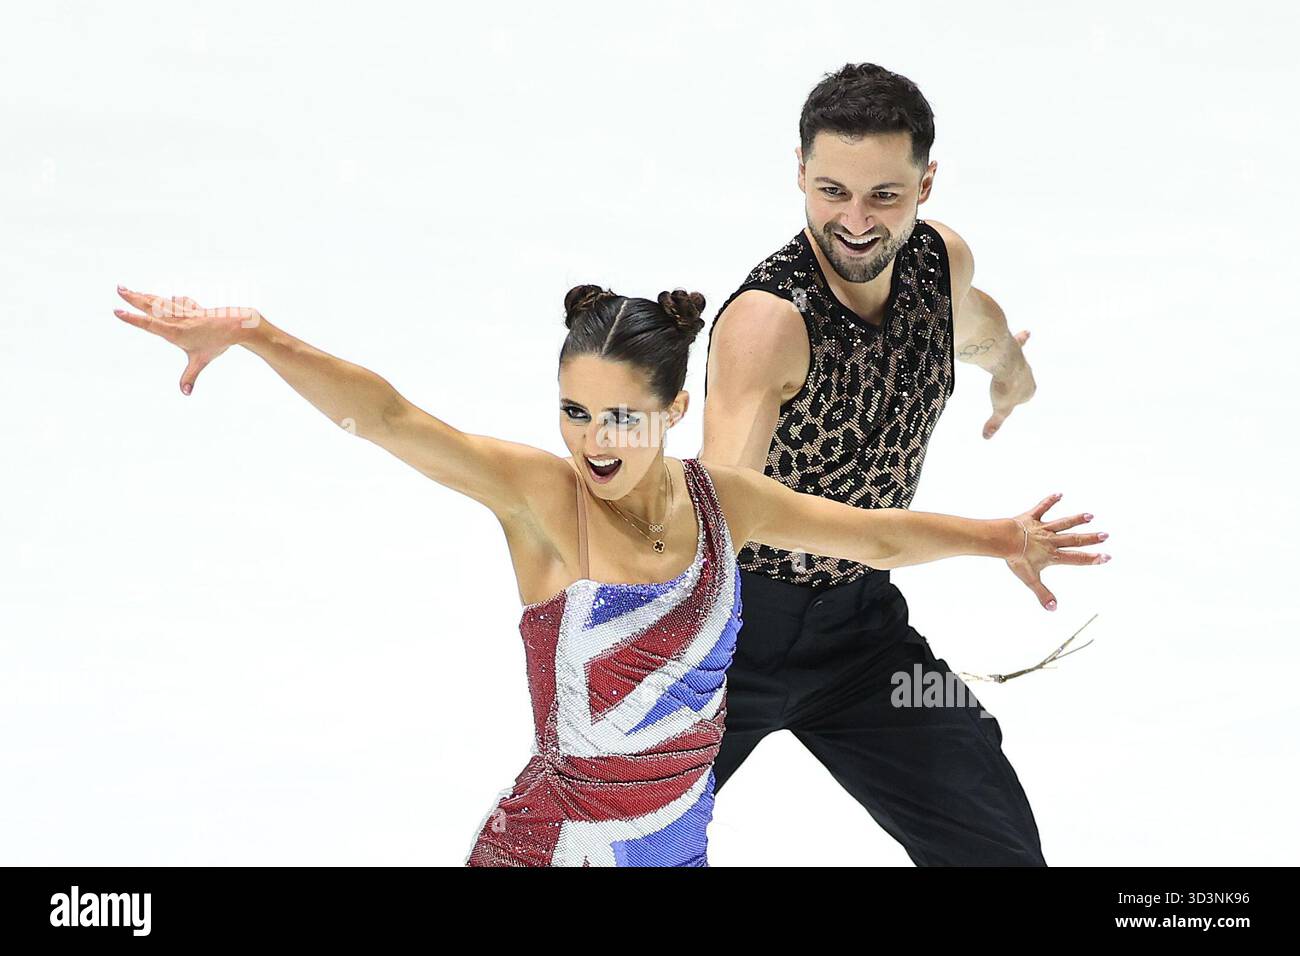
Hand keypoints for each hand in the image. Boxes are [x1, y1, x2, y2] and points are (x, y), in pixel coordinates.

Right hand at [113, 285, 261, 394]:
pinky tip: (171, 298)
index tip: (118, 311)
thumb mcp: (201, 361)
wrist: (235, 325)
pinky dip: (172, 301)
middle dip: (133, 298)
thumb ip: (190, 376)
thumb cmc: (217, 343)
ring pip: (161, 302)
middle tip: (119, 289)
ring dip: (145, 295)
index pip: (149, 325)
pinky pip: (179, 302)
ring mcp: (184, 311)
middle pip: (152, 307)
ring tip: (130, 289)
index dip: (133, 319)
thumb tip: (185, 392)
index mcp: (174, 332)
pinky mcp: (193, 308)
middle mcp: (176, 319)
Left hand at [983, 329, 1034, 438]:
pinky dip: (1022, 339)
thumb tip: (986, 437)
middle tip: (998, 385)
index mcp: (1030, 390)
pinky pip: (1020, 343)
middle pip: (1017, 381)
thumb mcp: (999, 409)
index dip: (1009, 400)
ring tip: (999, 369)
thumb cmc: (1004, 387)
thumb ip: (995, 423)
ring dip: (1008, 367)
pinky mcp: (1015, 348)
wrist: (1004, 362)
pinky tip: (1027, 333)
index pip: (1020, 398)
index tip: (1000, 397)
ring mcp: (1022, 361)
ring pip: (1014, 364)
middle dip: (1007, 384)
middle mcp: (1029, 374)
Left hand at [1004, 492, 1109, 610]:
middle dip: (1090, 539)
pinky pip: (1042, 508)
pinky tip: (1059, 493)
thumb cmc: (1016, 559)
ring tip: (1090, 516)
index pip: (1076, 559)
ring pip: (1063, 523)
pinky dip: (1050, 500)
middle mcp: (1051, 541)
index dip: (1092, 559)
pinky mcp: (1031, 518)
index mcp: (1052, 555)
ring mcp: (1042, 528)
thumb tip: (1053, 609)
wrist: (1004, 540)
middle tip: (1106, 535)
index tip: (1106, 557)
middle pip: (1074, 540)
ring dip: (1076, 519)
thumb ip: (1043, 593)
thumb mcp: (1030, 579)